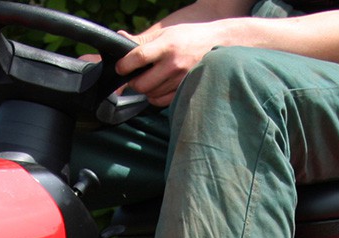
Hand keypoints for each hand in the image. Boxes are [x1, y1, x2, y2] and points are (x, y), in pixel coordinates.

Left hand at [115, 23, 230, 106]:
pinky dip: (154, 97)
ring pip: (150, 94)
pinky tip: (157, 88)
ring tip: (149, 79)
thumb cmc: (189, 37)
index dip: (125, 65)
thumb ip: (143, 39)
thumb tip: (120, 39)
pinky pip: (161, 101)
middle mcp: (173, 64)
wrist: (218, 44)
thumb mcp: (166, 33)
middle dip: (133, 81)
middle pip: (142, 83)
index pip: (139, 57)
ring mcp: (180, 80)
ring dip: (145, 89)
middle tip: (134, 76)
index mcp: (167, 46)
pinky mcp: (185, 90)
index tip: (120, 67)